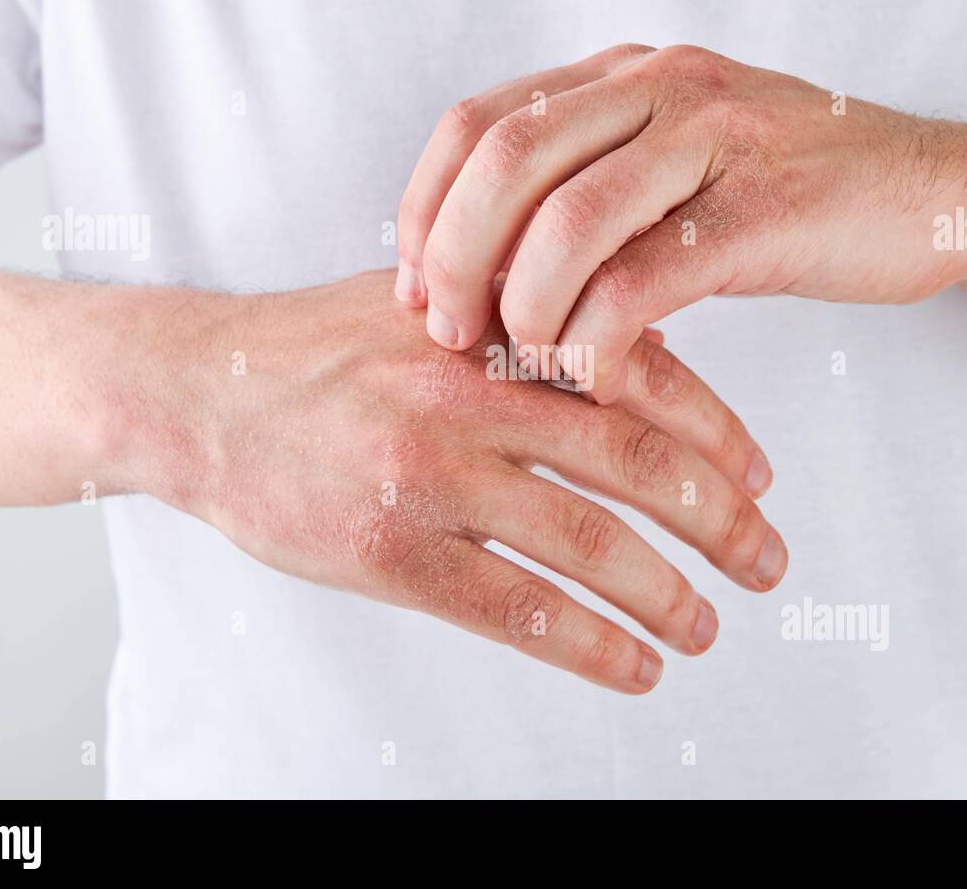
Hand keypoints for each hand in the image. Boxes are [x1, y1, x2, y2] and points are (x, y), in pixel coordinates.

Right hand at [144, 270, 785, 692]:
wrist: (199, 394)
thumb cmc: (321, 349)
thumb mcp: (426, 300)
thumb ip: (523, 321)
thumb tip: (636, 357)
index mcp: (493, 328)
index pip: (641, 375)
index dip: (717, 433)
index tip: (760, 479)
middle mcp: (470, 395)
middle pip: (634, 463)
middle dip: (720, 521)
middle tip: (767, 562)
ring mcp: (429, 476)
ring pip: (586, 543)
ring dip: (665, 596)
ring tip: (706, 628)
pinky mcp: (387, 551)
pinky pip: (514, 609)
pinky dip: (590, 645)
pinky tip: (634, 666)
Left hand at [396, 43, 966, 401]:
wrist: (943, 194)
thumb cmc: (796, 197)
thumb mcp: (679, 171)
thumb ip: (591, 196)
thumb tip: (486, 274)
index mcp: (626, 76)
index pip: (479, 124)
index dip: (424, 210)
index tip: (412, 287)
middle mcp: (662, 87)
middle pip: (503, 161)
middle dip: (451, 260)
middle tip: (446, 334)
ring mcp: (719, 140)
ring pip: (567, 219)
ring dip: (522, 306)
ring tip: (523, 360)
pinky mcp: (768, 209)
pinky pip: (646, 277)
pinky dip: (598, 338)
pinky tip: (594, 376)